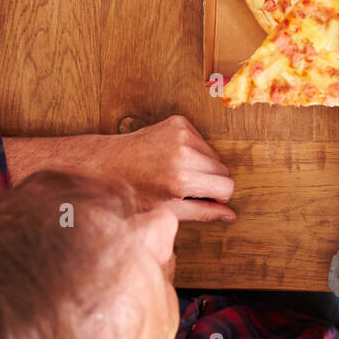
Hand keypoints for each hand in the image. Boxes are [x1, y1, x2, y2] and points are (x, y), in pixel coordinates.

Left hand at [100, 115, 235, 222]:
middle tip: (188, 188)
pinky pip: (202, 141)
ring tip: (179, 172)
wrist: (108, 163)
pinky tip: (174, 157)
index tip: (206, 199)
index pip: (226, 187)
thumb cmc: (134, 192)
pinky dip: (194, 151)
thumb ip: (203, 212)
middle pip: (223, 170)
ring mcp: (182, 134)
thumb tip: (231, 216)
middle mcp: (184, 154)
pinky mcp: (179, 122)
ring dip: (202, 166)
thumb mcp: (167, 209)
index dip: (219, 197)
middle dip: (210, 181)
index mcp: (182, 180)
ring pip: (214, 155)